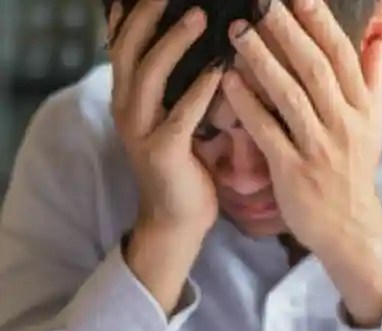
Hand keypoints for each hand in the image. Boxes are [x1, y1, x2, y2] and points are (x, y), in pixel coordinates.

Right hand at [107, 0, 222, 238]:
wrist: (178, 220)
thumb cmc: (187, 165)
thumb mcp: (178, 117)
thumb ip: (182, 85)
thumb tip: (210, 47)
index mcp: (130, 95)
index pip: (123, 42)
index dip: (133, 14)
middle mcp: (128, 106)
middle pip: (129, 48)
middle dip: (150, 15)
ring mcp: (141, 129)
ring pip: (150, 74)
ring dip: (175, 42)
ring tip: (200, 17)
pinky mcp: (163, 151)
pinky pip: (180, 113)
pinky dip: (200, 89)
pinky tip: (219, 70)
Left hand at [220, 0, 381, 252]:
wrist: (350, 228)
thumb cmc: (354, 170)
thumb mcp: (372, 121)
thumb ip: (372, 73)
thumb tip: (380, 30)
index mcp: (363, 108)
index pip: (343, 55)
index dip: (321, 21)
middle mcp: (345, 125)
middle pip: (316, 68)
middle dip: (287, 31)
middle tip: (260, 1)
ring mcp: (320, 149)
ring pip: (290, 96)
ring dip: (261, 60)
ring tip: (237, 30)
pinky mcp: (294, 171)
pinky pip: (267, 131)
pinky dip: (247, 104)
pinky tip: (226, 80)